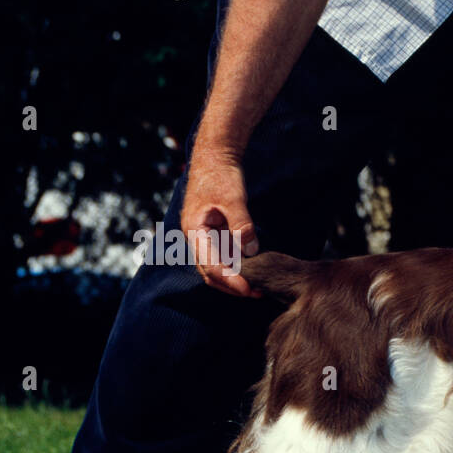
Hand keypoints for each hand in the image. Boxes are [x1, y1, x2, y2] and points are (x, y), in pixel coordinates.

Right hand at [180, 149, 260, 296]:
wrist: (214, 158)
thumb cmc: (220, 175)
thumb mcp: (233, 198)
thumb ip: (240, 224)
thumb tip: (249, 250)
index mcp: (194, 231)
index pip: (210, 265)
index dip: (229, 280)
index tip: (248, 289)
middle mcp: (196, 238)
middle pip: (210, 273)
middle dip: (232, 286)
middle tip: (256, 293)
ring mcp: (204, 237)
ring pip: (216, 268)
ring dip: (235, 279)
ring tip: (258, 288)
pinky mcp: (214, 235)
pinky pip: (223, 257)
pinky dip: (237, 267)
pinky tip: (254, 271)